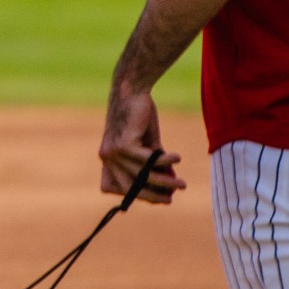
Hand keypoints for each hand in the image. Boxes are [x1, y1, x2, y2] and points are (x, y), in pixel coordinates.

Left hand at [99, 85, 184, 203]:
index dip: (137, 195)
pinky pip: (148, 160)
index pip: (117, 188)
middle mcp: (106, 158)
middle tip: (171, 199)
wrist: (131, 89)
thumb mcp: (147, 144)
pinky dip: (164, 161)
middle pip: (130, 187)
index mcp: (107, 160)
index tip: (158, 199)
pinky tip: (177, 159)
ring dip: (165, 182)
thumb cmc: (139, 116)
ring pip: (142, 175)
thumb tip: (168, 186)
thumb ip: (154, 164)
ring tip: (182, 184)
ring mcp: (113, 152)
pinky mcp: (123, 143)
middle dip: (152, 196)